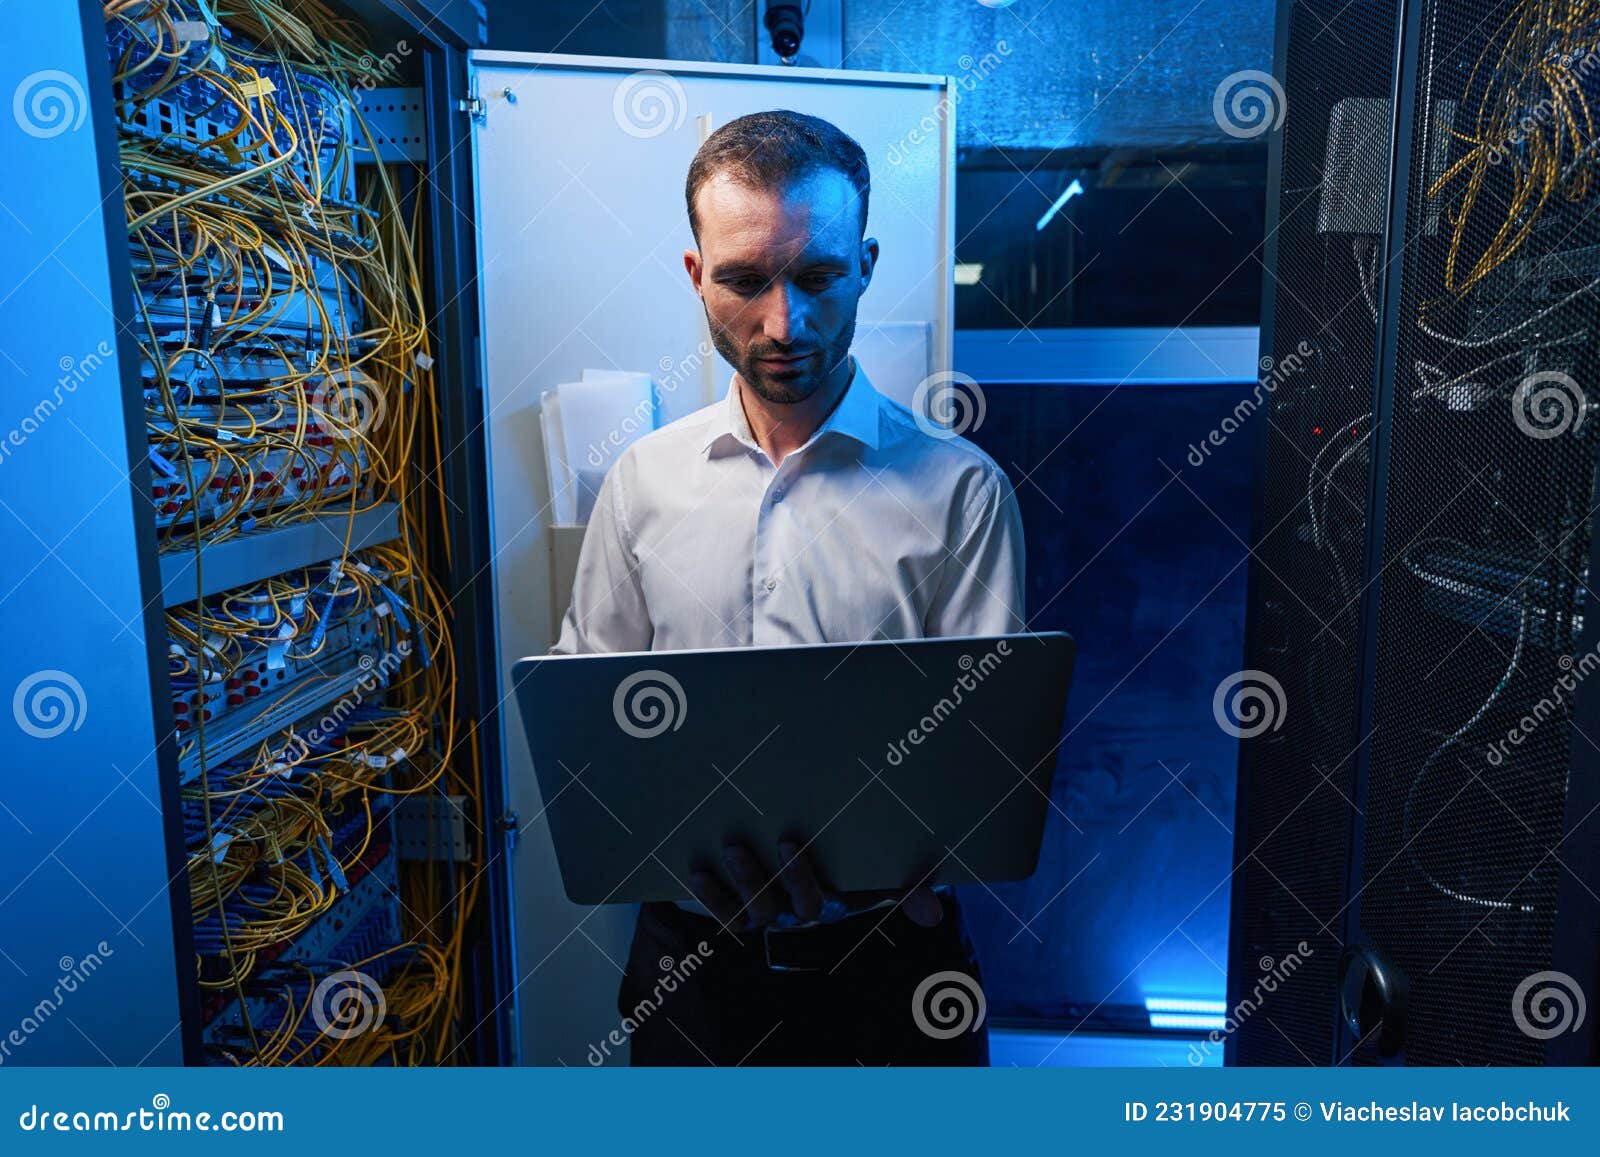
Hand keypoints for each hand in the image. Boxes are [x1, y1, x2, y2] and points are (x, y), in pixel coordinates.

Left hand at [689, 840, 943, 929]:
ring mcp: (761, 914)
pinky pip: (721, 913)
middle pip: (771, 908)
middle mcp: (787, 914)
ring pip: (746, 911)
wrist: (807, 859)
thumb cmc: (849, 867)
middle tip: (742, 844)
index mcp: (821, 905)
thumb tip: (936, 913)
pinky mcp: (736, 911)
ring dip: (735, 882)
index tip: (787, 841)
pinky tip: (696, 872)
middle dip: (758, 878)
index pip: (810, 902)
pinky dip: (709, 896)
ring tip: (729, 848)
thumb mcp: (876, 879)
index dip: (798, 877)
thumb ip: (906, 890)